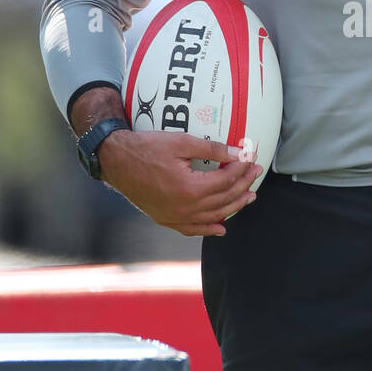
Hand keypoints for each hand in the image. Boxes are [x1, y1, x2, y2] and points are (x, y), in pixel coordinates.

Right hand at [98, 130, 261, 236]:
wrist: (115, 161)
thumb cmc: (146, 147)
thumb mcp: (181, 142)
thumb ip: (212, 149)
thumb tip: (237, 153)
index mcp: (190, 188)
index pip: (226, 180)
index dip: (241, 168)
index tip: (250, 157)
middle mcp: (184, 208)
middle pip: (223, 199)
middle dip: (243, 185)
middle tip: (256, 174)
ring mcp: (174, 217)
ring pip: (212, 216)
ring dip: (233, 207)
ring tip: (249, 197)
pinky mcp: (165, 219)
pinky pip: (192, 229)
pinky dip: (208, 228)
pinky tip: (221, 228)